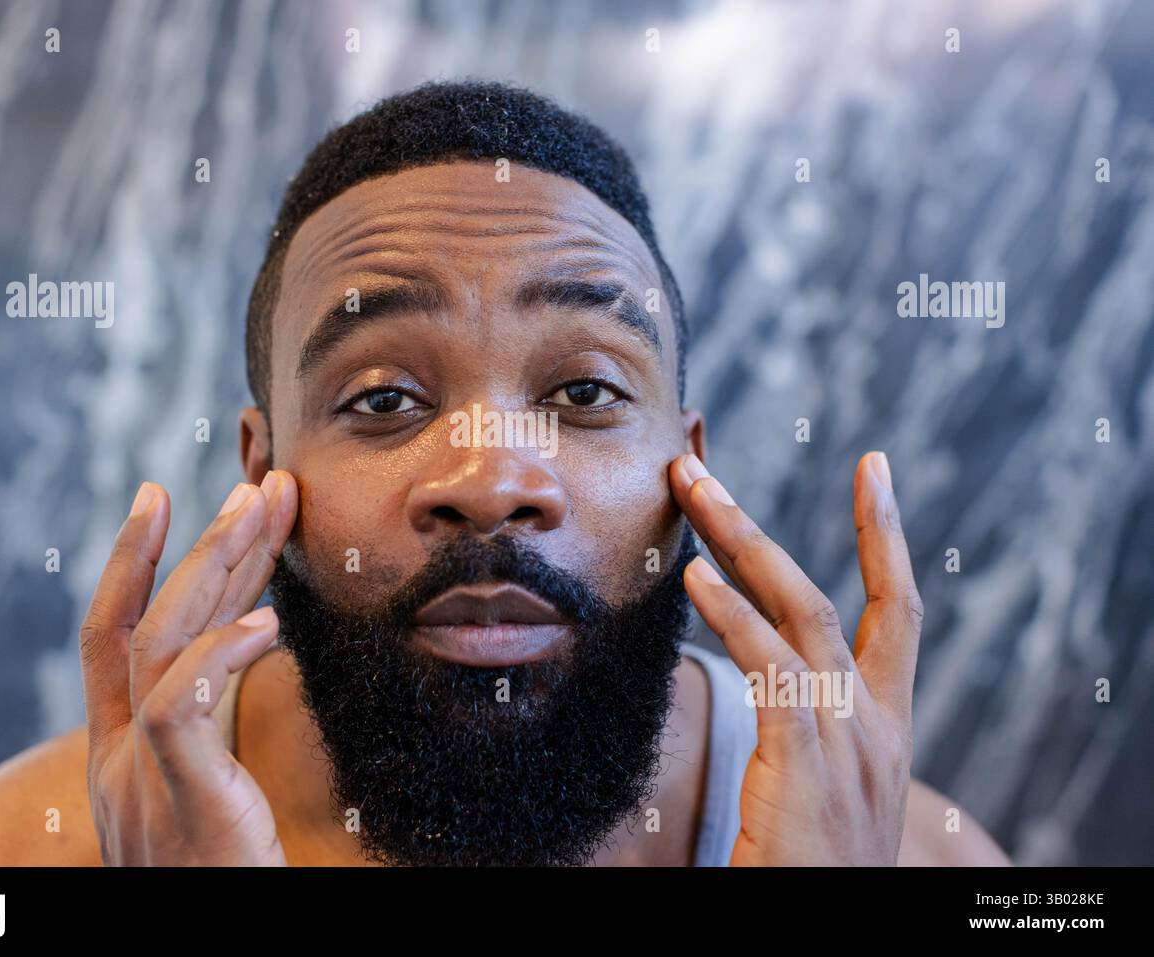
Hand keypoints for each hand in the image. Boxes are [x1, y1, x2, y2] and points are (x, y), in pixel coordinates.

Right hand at [78, 470, 297, 864]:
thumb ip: (215, 721)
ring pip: (162, 647)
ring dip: (216, 570)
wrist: (216, 939)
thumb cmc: (223, 875)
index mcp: (121, 749)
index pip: (114, 634)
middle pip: (148, 623)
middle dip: (200, 545)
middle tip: (253, 482)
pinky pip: (184, 710)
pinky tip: (271, 621)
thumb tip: (252, 646)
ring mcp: (140, 780)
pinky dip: (222, 656)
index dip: (133, 561)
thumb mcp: (207, 787)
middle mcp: (118, 757)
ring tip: (265, 511)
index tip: (161, 494)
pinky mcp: (181, 801)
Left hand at [670, 451, 922, 864]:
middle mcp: (875, 722)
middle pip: (829, 593)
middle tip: (705, 467)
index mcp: (885, 724)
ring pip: (797, 610)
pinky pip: (770, 666)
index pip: (897, 611)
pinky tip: (695, 577)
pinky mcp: (809, 760)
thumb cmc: (814, 869)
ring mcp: (848, 738)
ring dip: (737, 542)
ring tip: (688, 490)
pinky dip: (734, 615)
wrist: (833, 927)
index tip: (875, 470)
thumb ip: (804, 726)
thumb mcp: (823, 786)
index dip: (886, 537)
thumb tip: (766, 674)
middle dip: (761, 523)